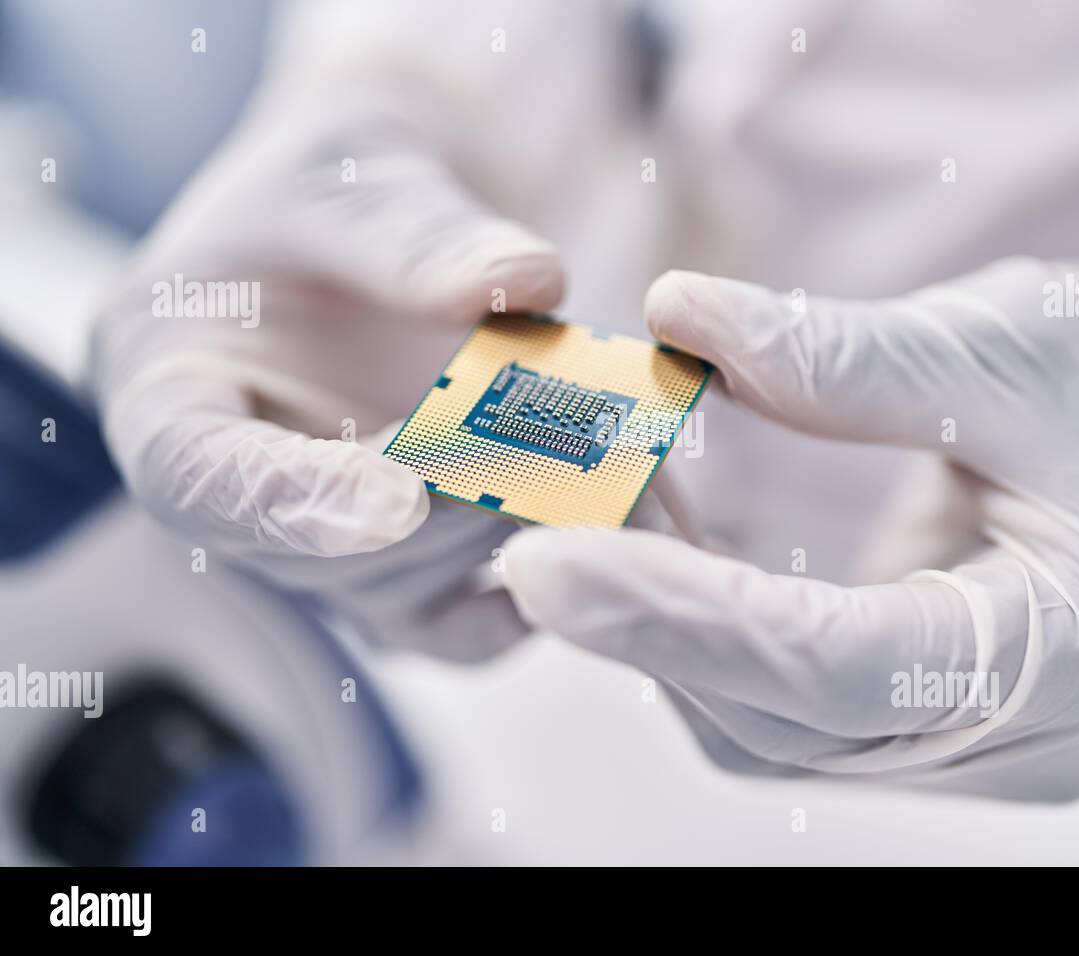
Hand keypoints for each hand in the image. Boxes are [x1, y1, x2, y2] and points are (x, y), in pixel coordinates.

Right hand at [92, 103, 563, 656]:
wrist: (383, 228)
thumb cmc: (335, 185)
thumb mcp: (357, 172)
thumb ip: (417, 232)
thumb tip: (527, 283)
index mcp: (170, 391)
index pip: (197, 479)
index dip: (293, 501)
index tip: (397, 496)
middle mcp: (241, 493)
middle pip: (318, 556)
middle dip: (441, 513)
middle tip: (547, 463)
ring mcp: (327, 546)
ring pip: (400, 596)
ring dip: (499, 538)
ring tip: (596, 473)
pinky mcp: (408, 569)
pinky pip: (460, 624)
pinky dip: (531, 587)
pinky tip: (597, 528)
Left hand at [502, 258, 1078, 796]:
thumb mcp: (1006, 341)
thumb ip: (841, 355)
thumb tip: (676, 315)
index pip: (851, 668)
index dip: (690, 619)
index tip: (548, 563)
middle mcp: (1030, 733)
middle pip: (788, 716)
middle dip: (646, 620)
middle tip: (529, 524)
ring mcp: (972, 746)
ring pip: (765, 728)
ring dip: (659, 626)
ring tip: (585, 514)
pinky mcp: (920, 724)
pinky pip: (776, 705)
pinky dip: (698, 630)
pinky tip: (651, 545)